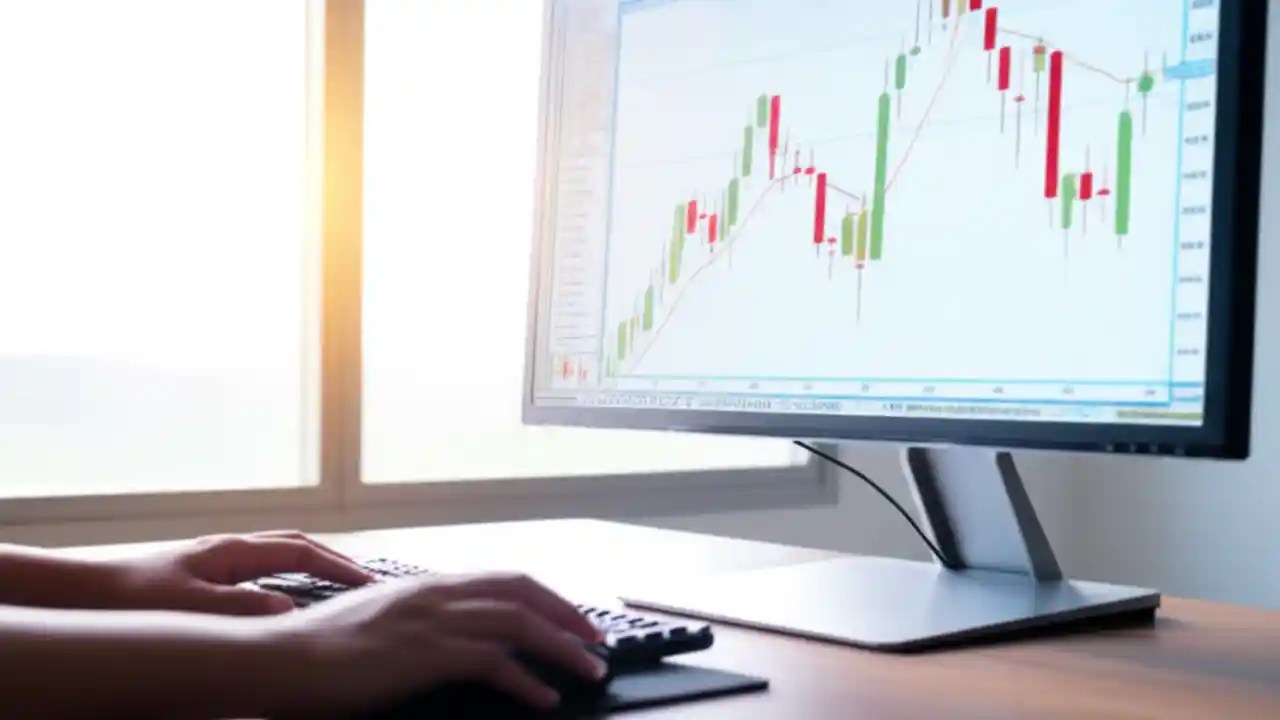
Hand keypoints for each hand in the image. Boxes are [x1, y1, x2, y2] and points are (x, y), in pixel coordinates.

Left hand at [105, 530, 372, 615]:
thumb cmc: (135, 598)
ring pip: (282, 553)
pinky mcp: (211, 571)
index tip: (369, 583)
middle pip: (298, 545)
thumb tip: (289, 610)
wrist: (91, 589)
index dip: (339, 567)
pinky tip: (291, 595)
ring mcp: (222, 558)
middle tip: (367, 581)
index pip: (300, 553)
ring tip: (340, 584)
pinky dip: (292, 574)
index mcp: (233, 551)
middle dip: (336, 560)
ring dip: (315, 564)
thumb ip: (241, 609)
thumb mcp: (191, 607)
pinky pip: (266, 566)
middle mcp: (232, 548)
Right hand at [263, 572, 607, 715]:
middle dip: (568, 614)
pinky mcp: (427, 653)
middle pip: (524, 591)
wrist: (279, 659)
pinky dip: (528, 680)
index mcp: (428, 586)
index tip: (570, 616)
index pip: (503, 580)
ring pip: (520, 623)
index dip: (545, 597)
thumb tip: (446, 642)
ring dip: (564, 648)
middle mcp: (438, 593)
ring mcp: (434, 620)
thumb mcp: (378, 625)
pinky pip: (495, 662)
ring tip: (589, 670)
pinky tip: (545, 698)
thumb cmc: (319, 652)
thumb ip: (416, 625)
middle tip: (597, 639)